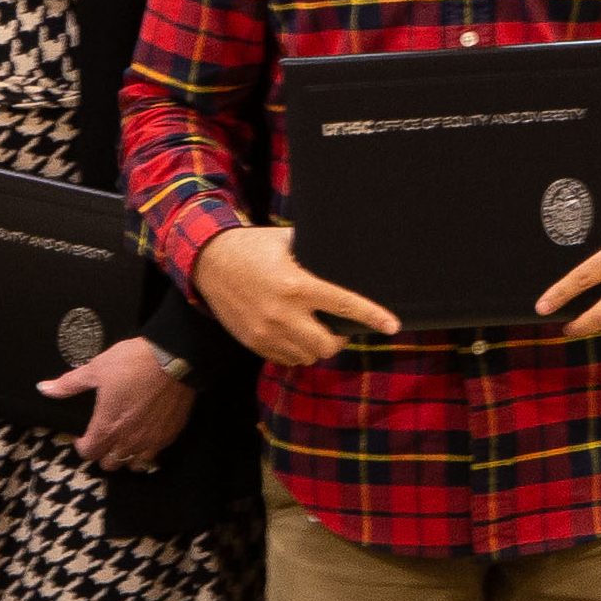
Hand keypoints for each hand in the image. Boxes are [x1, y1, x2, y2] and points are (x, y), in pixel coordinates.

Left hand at [40, 338, 192, 471]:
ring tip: (124, 441)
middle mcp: (128, 440)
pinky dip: (147, 451)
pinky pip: (155, 455)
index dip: (82, 446)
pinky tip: (145, 436)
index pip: (89, 453)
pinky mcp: (170, 435)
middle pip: (110, 464)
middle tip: (103, 437)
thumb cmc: (132, 362)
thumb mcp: (96, 369)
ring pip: (133, 465)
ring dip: (125, 457)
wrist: (174, 358)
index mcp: (107, 426)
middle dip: (103, 454)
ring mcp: (151, 441)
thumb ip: (69, 384)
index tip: (82, 436)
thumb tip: (43, 389)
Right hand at [190, 225, 403, 366]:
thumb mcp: (285, 241)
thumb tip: (344, 254)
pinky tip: (295, 335)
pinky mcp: (254, 343)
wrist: (208, 262)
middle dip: (340, 339)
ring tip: (315, 330)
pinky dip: (297, 352)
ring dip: (318, 347)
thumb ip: (315, 252)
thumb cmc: (251, 247)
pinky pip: (286, 359)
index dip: (372, 317)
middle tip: (339, 328)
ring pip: (308, 356)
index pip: (343, 305)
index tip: (392, 325)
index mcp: (296, 285)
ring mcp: (267, 332)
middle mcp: (283, 313)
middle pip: (328, 345)